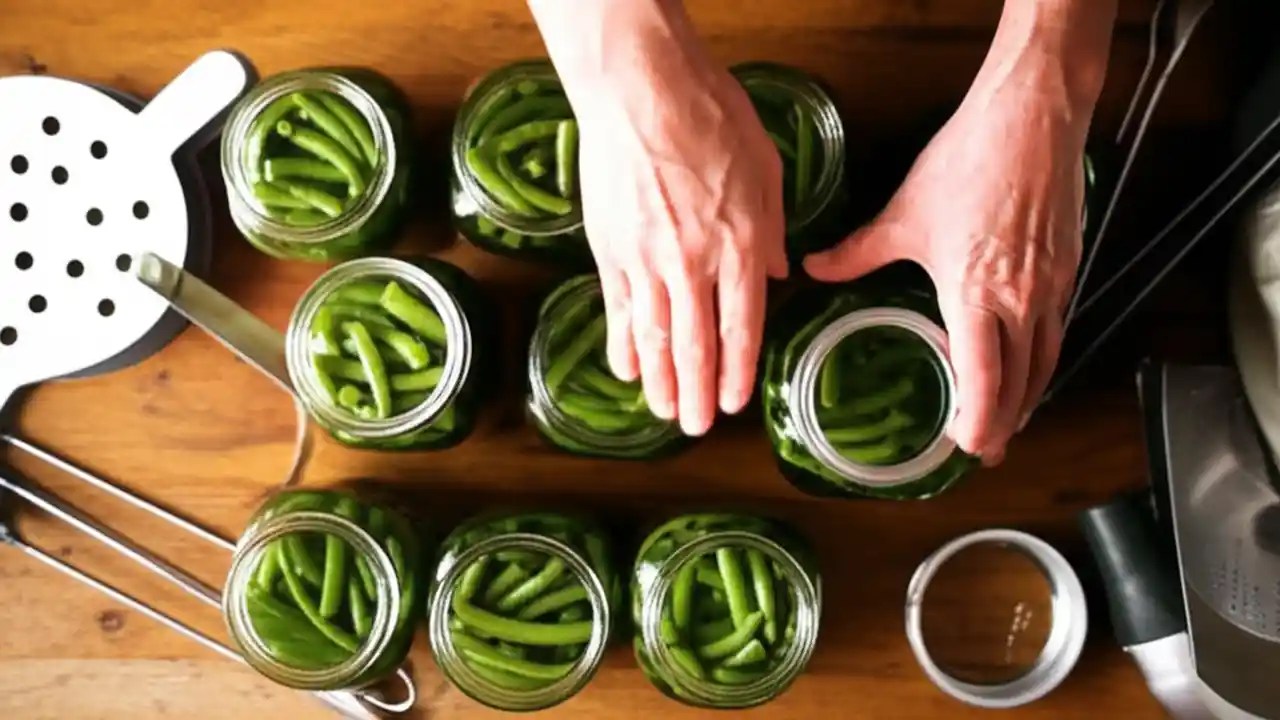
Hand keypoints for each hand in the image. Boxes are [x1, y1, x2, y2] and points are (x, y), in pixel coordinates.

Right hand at [571, 57, 786, 435]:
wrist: (640, 89)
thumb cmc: (709, 114)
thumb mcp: (766, 168)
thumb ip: (774, 228)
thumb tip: (779, 274)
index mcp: (740, 245)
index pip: (742, 327)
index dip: (739, 372)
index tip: (737, 402)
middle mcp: (692, 264)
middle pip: (695, 345)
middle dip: (699, 394)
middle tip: (699, 427)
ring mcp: (645, 260)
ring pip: (653, 337)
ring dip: (660, 382)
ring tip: (664, 412)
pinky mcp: (609, 248)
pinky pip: (616, 309)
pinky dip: (621, 344)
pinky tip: (625, 369)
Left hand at [804, 66, 1088, 464]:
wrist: (1034, 118)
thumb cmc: (970, 163)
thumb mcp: (903, 214)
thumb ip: (857, 253)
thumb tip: (813, 268)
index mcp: (978, 295)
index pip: (984, 379)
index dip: (978, 420)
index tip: (966, 447)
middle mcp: (1022, 301)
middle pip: (1022, 383)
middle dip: (1004, 423)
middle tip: (985, 450)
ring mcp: (1052, 286)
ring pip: (1047, 361)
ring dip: (1029, 397)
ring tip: (1010, 421)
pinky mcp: (1068, 267)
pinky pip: (1058, 330)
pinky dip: (1043, 359)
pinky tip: (1029, 364)